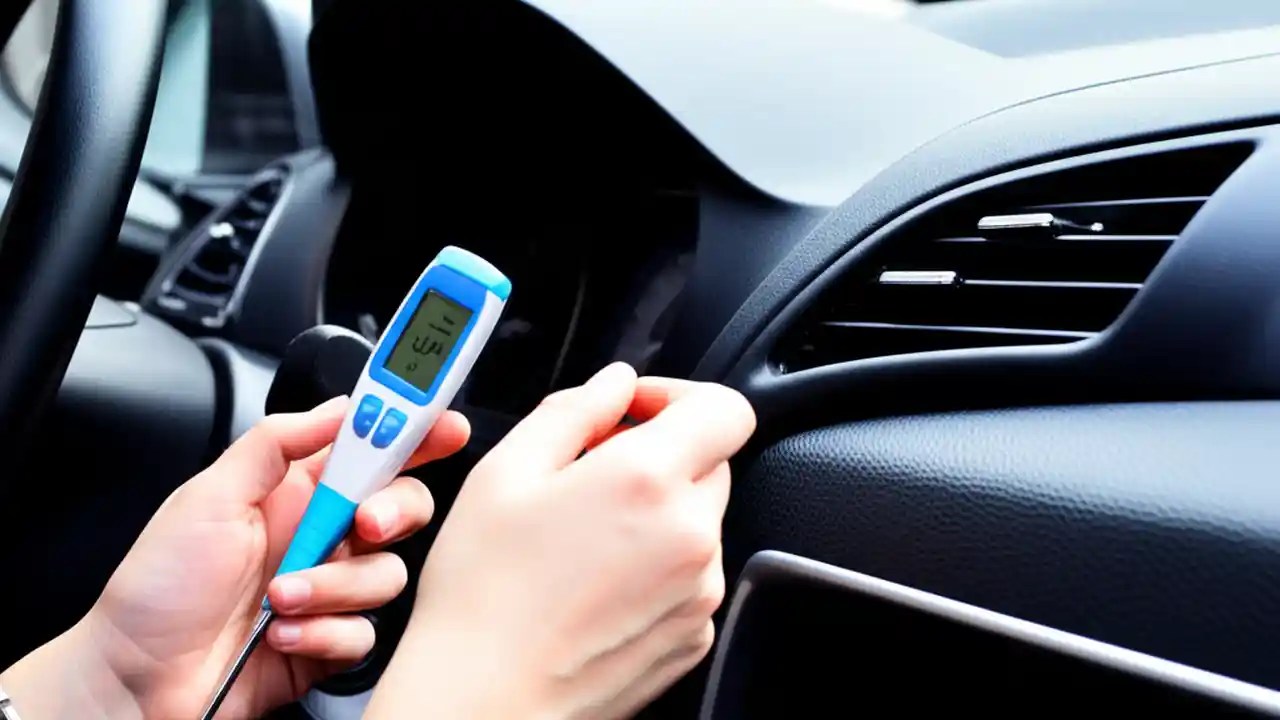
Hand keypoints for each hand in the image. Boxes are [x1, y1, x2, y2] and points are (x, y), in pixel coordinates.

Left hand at [0, 397, 469, 718]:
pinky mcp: (332, 641)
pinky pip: (367, 632)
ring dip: (335, 586)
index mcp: (297, 490)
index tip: (443, 426)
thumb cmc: (160, 589)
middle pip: (403, 506)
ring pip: (388, 573)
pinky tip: (281, 636)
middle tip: (363, 523)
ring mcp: (331, 589)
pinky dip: (325, 634)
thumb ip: (276, 442)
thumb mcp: (208, 495)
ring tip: (281, 598)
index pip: (372, 448)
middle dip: (394, 510)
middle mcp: (323, 535)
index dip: (415, 432)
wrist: (138, 680)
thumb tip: (339, 408)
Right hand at [367, 364, 755, 719]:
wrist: (484, 700)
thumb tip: (613, 385)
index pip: (725, 408)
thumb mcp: (505, 472)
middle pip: (709, 461)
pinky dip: (656, 563)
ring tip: (582, 537)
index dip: (678, 397)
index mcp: (648, 480)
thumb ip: (574, 409)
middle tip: (588, 472)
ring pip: (699, 519)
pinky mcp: (693, 634)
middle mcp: (690, 534)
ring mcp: (698, 590)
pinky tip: (595, 579)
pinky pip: (691, 573)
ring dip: (657, 510)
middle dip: (658, 453)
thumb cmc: (483, 594)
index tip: (633, 411)